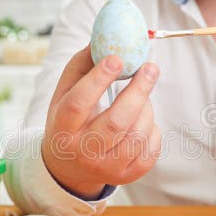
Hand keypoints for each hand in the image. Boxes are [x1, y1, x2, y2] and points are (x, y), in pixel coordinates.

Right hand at [42, 47, 161, 199]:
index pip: (79, 103)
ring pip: (137, 134)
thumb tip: (105, 38)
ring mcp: (106, 167)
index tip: (118, 58)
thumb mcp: (65, 93)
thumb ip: (82, 65)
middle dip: (138, 91)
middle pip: (116, 122)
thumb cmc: (70, 120)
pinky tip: (143, 120)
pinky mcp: (127, 176)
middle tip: (151, 68)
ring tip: (142, 95)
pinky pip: (151, 149)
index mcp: (63, 128)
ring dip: (146, 108)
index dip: (98, 80)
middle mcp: (83, 151)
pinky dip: (153, 129)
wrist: (69, 167)